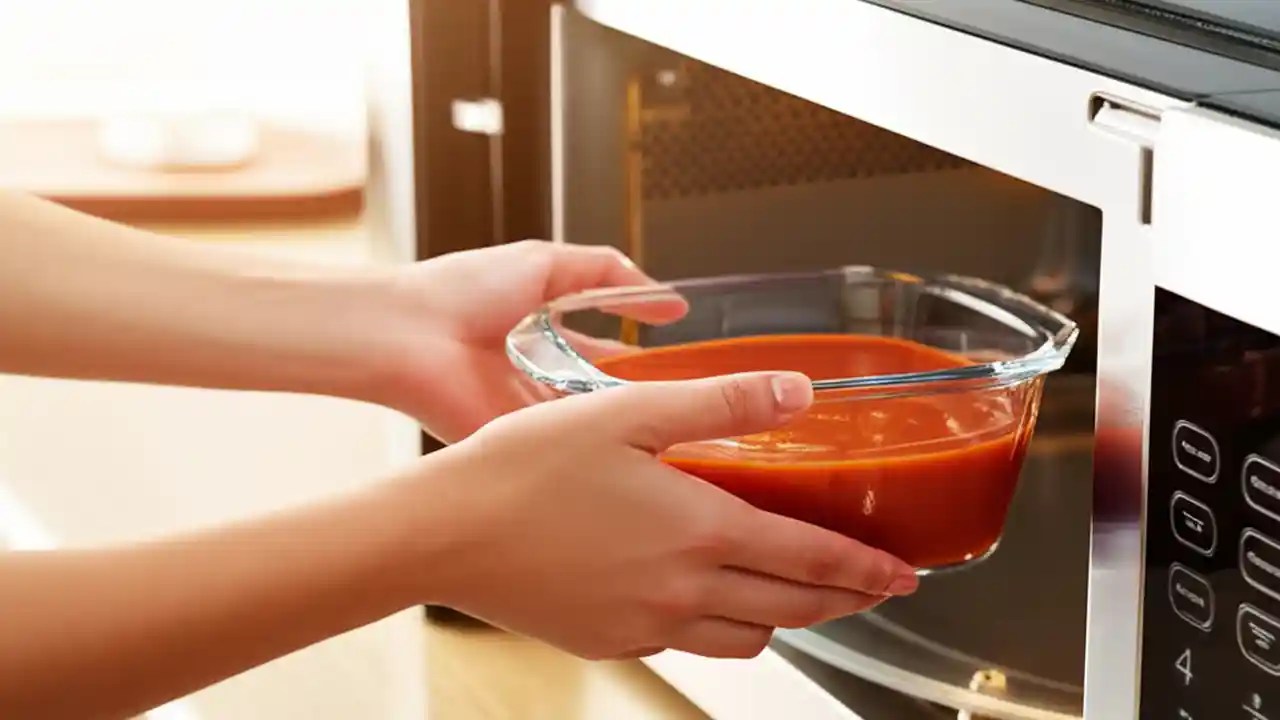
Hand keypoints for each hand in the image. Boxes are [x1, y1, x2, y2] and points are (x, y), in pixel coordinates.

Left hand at [377, 240, 664, 443]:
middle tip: (686, 410)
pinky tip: (629, 449)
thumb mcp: (547, 263)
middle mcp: (539, 381)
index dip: (644, 363)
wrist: (406, 332)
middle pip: (603, 399)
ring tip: (671, 431)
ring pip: (588, 427)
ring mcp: (526, 418)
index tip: (687, 370)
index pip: (607, 358)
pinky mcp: (510, 446)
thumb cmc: (459, 291)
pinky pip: (559, 451)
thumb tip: (668, 300)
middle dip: (640, 403)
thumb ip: (608, 272)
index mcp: (546, 338)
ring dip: (619, 426)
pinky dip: (589, 451)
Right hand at [411, 371, 917, 659]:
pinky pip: (691, 646)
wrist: (444, 534)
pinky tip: (708, 600)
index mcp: (698, 531)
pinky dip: (722, 628)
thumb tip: (796, 393)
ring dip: (783, 616)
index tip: (902, 575)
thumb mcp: (627, 413)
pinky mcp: (610, 642)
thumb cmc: (525, 468)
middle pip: (791, 608)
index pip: (810, 560)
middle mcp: (683, 591)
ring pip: (746, 639)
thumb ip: (720, 404)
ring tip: (795, 594)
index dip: (864, 569)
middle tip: (871, 590)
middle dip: (841, 600)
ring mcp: (647, 626)